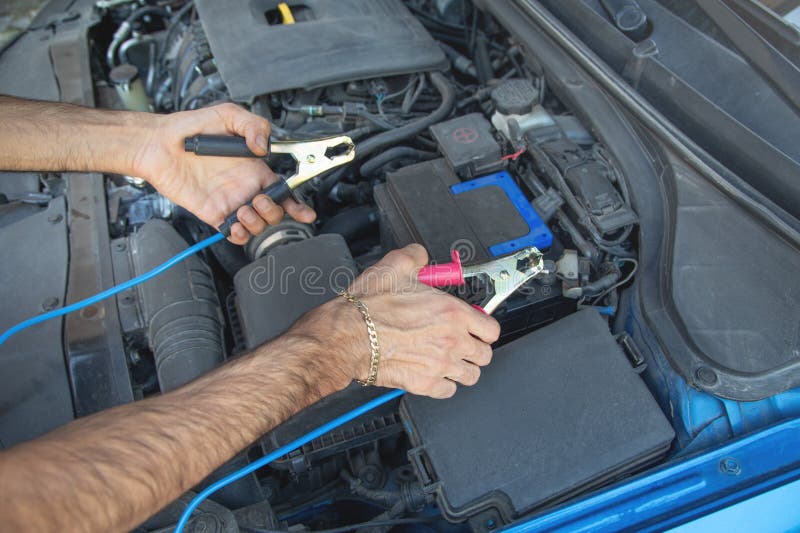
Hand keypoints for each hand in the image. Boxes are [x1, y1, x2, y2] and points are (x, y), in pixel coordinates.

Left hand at [132, 103, 315, 243]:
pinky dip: (239, 234)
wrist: (159, 144)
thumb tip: (264, 147)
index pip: (284, 191)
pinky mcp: (214, 214)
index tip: (304, 212)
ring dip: (256, 222)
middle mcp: (245, 187)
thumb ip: (253, 125)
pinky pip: (234, 234)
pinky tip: (234, 223)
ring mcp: (230, 202)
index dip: (297, 205)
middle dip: (274, 212)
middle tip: (259, 200)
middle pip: (274, 213)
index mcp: (254, 168)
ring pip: (257, 226)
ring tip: (243, 209)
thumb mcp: (227, 114)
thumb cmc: (190, 127)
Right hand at [296, 244, 500, 398]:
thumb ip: (416, 257)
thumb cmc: (368, 307)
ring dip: (464, 368)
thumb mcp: (395, 265)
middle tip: (463, 342)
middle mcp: (451, 341)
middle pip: (484, 354)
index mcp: (452, 313)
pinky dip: (444, 385)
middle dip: (476, 348)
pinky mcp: (424, 385)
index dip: (484, 326)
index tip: (476, 325)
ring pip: (471, 376)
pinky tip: (435, 374)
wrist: (346, 335)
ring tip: (452, 360)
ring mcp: (440, 366)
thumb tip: (420, 255)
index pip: (491, 328)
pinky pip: (448, 391)